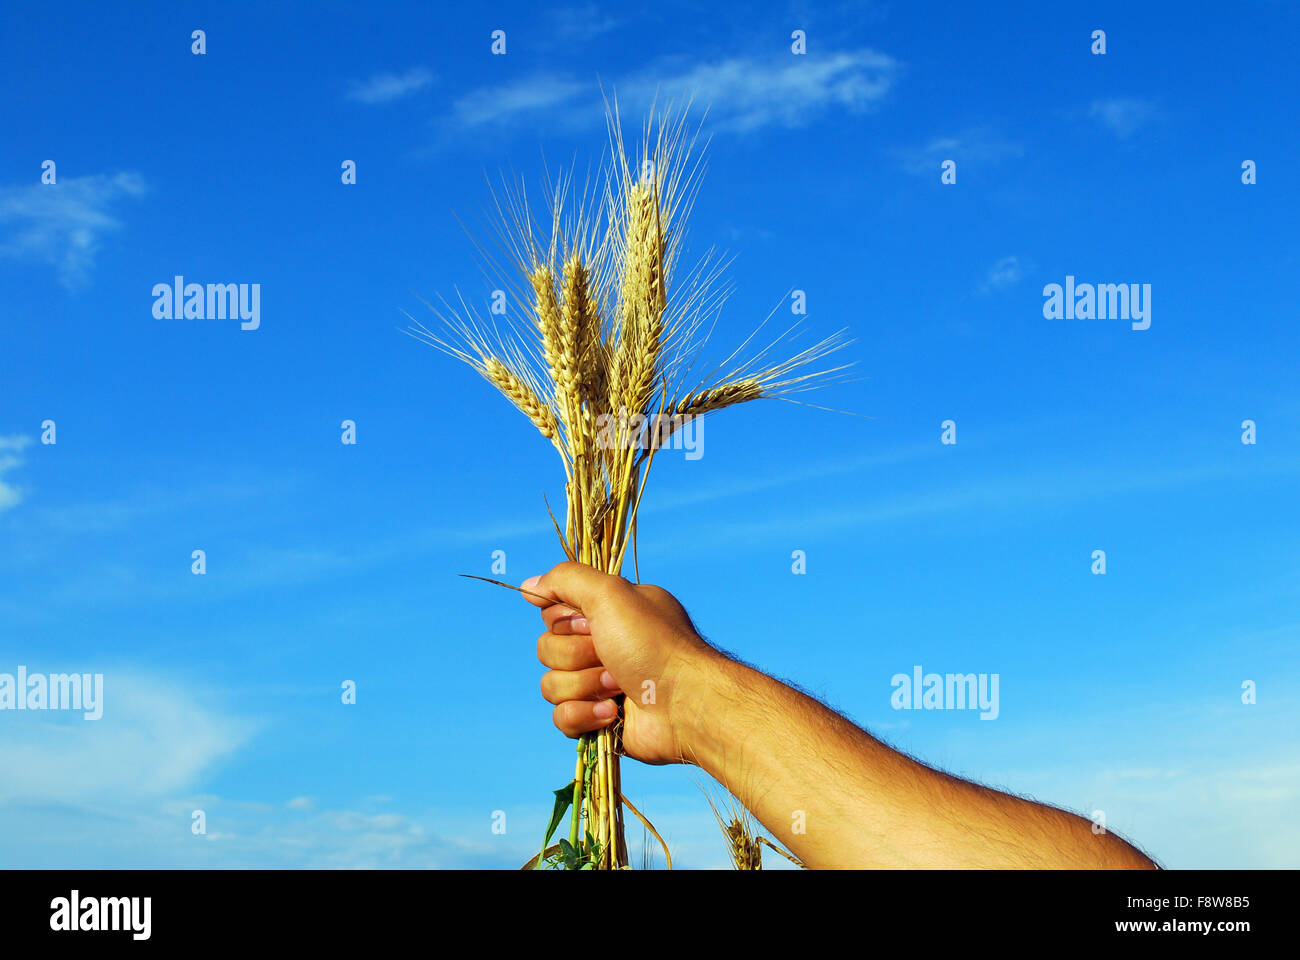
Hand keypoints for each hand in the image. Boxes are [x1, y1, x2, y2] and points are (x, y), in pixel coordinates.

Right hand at [522, 561, 718, 765]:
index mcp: (607, 614)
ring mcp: (599, 685)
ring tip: (619, 687)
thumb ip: (566, 579)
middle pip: (547, 649)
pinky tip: (614, 713)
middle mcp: (603, 646)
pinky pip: (561, 718)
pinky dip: (585, 715)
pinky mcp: (597, 721)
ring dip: (585, 685)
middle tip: (611, 657)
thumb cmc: (653, 644)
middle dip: (578, 656)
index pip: (553, 614)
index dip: (564, 621)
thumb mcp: (610, 593)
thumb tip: (529, 585)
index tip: (590, 623)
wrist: (685, 704)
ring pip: (551, 686)